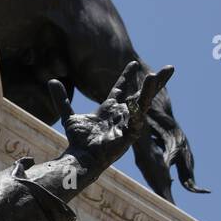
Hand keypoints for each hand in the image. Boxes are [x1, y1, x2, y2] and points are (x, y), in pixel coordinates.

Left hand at [48, 62, 173, 177]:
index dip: (127, 76)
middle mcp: (122, 114)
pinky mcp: (129, 135)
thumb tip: (51, 80)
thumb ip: (61, 99)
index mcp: (110, 109)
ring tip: (155, 77)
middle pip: (140, 94)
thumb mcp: (68, 116)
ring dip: (149, 91)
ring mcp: (127, 124)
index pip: (121, 88)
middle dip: (154, 82)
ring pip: (142, 104)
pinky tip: (143, 101)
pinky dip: (139, 111)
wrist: (81, 157)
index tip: (134, 63)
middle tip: (169, 68)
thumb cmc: (78, 140)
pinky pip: (136, 121)